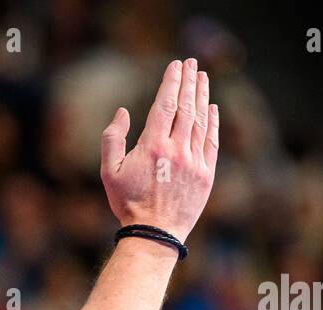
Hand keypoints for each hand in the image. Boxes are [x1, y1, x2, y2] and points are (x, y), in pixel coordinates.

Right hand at [100, 59, 219, 241]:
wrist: (154, 233)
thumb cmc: (128, 203)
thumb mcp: (109, 172)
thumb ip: (112, 138)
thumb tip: (122, 111)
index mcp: (152, 146)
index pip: (165, 104)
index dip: (171, 82)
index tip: (175, 66)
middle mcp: (176, 150)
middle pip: (186, 107)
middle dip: (189, 82)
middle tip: (191, 63)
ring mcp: (194, 161)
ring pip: (201, 121)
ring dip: (202, 96)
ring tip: (202, 77)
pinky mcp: (206, 174)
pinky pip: (211, 141)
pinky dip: (212, 122)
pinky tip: (211, 108)